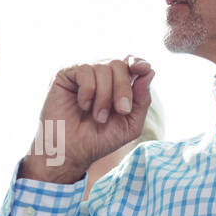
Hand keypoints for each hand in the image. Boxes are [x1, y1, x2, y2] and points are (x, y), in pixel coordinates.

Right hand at [19, 56, 153, 182]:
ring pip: (103, 68)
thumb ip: (142, 99)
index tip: (143, 68)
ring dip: (104, 96)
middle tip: (120, 110)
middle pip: (119, 65)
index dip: (138, 63)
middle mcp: (100, 75)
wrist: (71, 152)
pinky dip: (88, 91)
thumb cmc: (98, 140)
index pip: (130, 63)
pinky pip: (84, 70)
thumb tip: (149, 71)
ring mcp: (82, 74)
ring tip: (98, 116)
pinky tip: (83, 106)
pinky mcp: (65, 75)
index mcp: (116, 84)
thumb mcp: (130, 124)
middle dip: (123, 88)